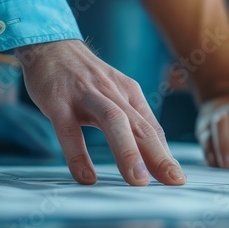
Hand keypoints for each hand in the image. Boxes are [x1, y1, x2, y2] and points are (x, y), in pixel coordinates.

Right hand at [17, 39, 185, 186]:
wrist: (51, 46)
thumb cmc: (85, 78)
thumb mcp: (113, 94)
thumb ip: (129, 121)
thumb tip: (150, 156)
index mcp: (129, 93)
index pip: (152, 128)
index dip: (166, 154)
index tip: (177, 179)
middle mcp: (113, 93)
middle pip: (140, 126)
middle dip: (158, 156)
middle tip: (172, 181)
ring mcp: (85, 96)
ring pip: (113, 121)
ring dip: (128, 151)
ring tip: (138, 181)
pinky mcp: (58, 101)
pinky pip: (70, 130)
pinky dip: (78, 155)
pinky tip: (86, 177)